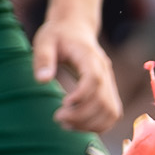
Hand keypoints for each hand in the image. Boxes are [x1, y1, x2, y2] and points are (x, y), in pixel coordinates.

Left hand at [32, 13, 121, 133]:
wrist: (76, 29)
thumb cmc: (58, 36)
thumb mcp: (44, 41)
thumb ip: (43, 59)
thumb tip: (42, 80)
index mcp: (90, 57)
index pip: (94, 79)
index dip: (82, 95)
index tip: (63, 104)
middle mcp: (104, 71)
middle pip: (103, 100)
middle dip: (82, 115)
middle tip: (58, 118)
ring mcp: (110, 83)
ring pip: (110, 111)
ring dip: (91, 124)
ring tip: (66, 124)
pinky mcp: (109, 92)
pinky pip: (111, 114)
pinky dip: (98, 125)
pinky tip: (78, 125)